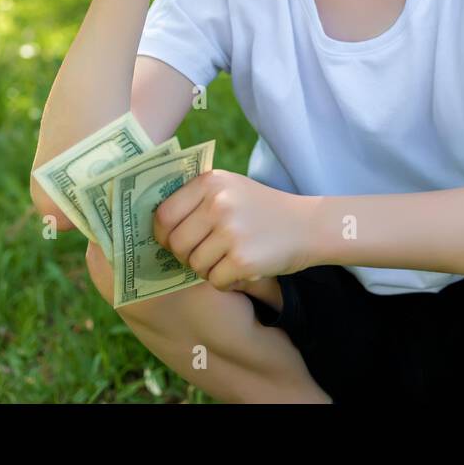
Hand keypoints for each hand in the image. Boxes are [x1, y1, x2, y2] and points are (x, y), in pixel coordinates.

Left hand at [151, 169, 317, 290]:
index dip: (162, 235)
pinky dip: (227, 282)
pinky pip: (215, 281)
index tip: (171, 242)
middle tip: (206, 255)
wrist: (309, 225)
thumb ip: (195, 200)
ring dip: (209, 269)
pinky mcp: (243, 260)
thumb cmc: (261, 210)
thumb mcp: (229, 189)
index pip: (163, 215)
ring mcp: (231, 232)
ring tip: (230, 257)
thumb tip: (154, 228)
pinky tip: (243, 268)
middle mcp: (218, 203)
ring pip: (195, 265)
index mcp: (210, 182)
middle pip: (176, 244)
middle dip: (186, 256)